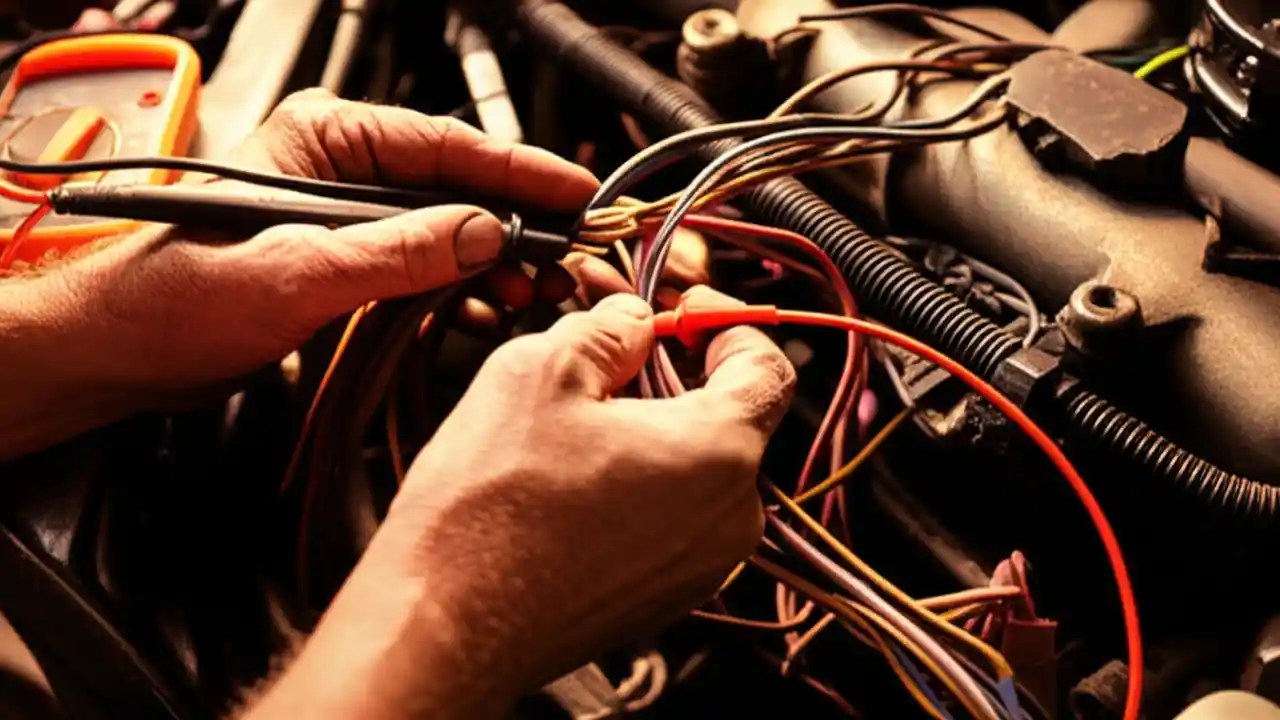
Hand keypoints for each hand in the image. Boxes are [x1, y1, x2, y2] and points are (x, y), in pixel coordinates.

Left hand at [0, 88, 596, 457]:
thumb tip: (479, 233)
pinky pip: (426, 266)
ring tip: (542, 287)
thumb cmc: (174, 294)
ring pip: (449, 229)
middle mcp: (341, 168)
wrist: (126, 352)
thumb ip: (395, 250)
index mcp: (323, 137)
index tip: (575, 192)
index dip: (520, 171)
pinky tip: (494, 307)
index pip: (445, 144)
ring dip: (497, 261)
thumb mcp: (295, 271)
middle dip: (518, 223)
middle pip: (457, 186)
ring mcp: (349, 215)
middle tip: (572, 252)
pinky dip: (463, 288)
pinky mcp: (350, 262)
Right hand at [243, 289, 795, 719]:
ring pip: (695, 471)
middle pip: (729, 419)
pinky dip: (637, 485)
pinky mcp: (662, 596)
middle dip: (674, 378)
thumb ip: (608, 329)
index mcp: (718, 452)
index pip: (767, 367)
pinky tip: (571, 480)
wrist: (445, 625)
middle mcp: (728, 517)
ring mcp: (699, 565)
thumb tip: (633, 318)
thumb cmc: (490, 510)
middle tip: (610, 359)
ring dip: (650, 434)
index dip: (726, 323)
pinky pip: (670, 518)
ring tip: (575, 426)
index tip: (685, 310)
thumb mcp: (540, 371)